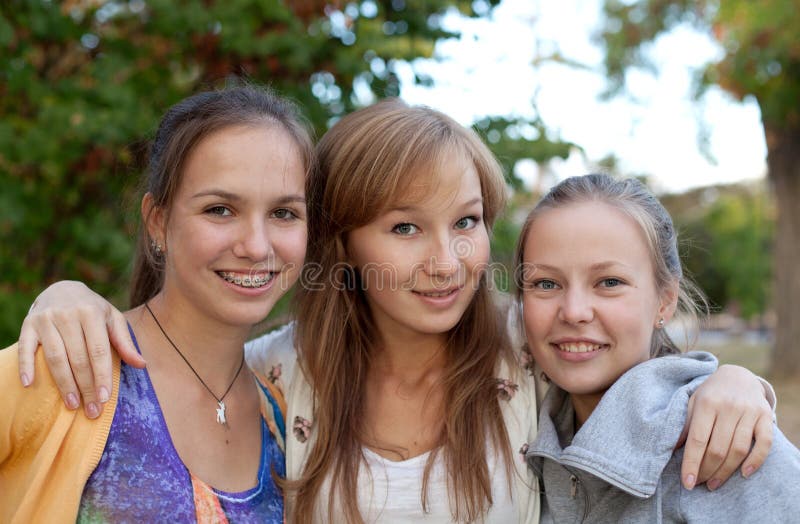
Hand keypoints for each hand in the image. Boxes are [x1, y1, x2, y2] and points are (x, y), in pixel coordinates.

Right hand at [18, 280, 145, 417]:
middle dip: (85, 387)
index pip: (98, 351)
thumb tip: (142, 364)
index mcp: (92, 313)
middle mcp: (68, 315)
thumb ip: (125, 342)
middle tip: (91, 410)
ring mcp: (46, 319)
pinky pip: (25, 348)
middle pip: (78, 358)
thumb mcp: (113, 319)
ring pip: (55, 357)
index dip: (101, 376)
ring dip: (63, 384)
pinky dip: (26, 366)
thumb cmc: (93, 309)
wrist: (61, 288)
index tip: (104, 399)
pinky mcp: (28, 325)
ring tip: (72, 404)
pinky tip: (30, 384)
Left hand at [677, 364, 773, 490]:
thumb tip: (672, 450)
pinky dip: (756, 460)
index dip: (691, 463)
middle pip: (717, 449)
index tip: (687, 483)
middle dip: (707, 471)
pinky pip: (764, 443)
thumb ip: (684, 425)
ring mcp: (749, 412)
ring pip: (738, 449)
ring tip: (715, 483)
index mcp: (706, 403)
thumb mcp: (693, 403)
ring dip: (726, 472)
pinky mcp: (765, 416)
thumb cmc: (710, 393)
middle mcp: (728, 407)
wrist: (738, 375)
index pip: (697, 440)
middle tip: (701, 484)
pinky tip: (744, 473)